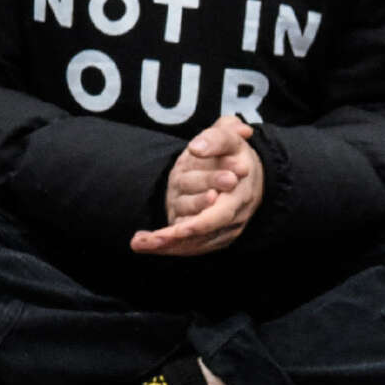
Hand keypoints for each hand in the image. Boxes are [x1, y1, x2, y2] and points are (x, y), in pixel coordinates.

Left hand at [132, 116, 262, 255]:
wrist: (243, 170)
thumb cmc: (231, 152)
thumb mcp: (228, 137)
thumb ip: (215, 138)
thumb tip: (197, 147)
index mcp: (239, 192)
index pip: (222, 211)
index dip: (203, 220)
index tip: (179, 227)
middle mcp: (232, 213)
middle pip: (207, 228)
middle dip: (184, 233)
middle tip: (161, 236)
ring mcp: (222, 227)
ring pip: (195, 240)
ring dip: (169, 244)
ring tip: (143, 242)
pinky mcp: (209, 234)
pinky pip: (188, 245)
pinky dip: (166, 246)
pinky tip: (141, 243)